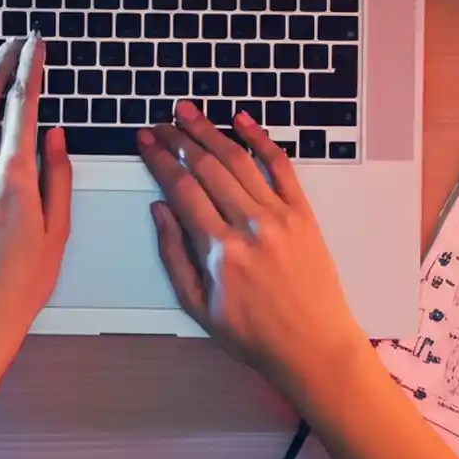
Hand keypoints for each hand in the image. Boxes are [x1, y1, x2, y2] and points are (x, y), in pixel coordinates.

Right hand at [137, 101, 365, 392]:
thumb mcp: (197, 306)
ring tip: (190, 112)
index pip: (181, 189)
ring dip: (210, 131)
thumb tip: (159, 208)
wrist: (312, 346)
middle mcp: (248, 225)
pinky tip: (241, 120)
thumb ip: (174, 254)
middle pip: (207, 167)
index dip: (160, 159)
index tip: (146, 140)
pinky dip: (260, 139)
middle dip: (180, 139)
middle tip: (163, 121)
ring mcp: (279, 215)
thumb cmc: (252, 334)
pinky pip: (280, 167)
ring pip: (238, 160)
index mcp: (218, 251)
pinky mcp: (303, 213)